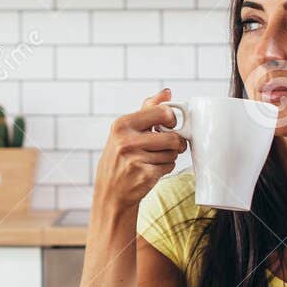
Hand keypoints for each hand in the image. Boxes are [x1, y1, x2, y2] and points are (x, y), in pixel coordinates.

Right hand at [92, 89, 187, 212]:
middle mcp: (126, 140)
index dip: (172, 119)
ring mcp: (136, 158)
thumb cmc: (119, 159)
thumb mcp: (125, 131)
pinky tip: (151, 170)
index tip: (169, 125)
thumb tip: (166, 92)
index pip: (162, 112)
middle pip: (172, 136)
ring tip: (153, 159)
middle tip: (169, 145)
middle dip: (175, 143)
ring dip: (169, 157)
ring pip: (172, 152)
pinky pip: (170, 165)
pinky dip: (165, 168)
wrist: (110, 193)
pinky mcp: (145, 175)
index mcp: (122, 124)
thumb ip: (146, 110)